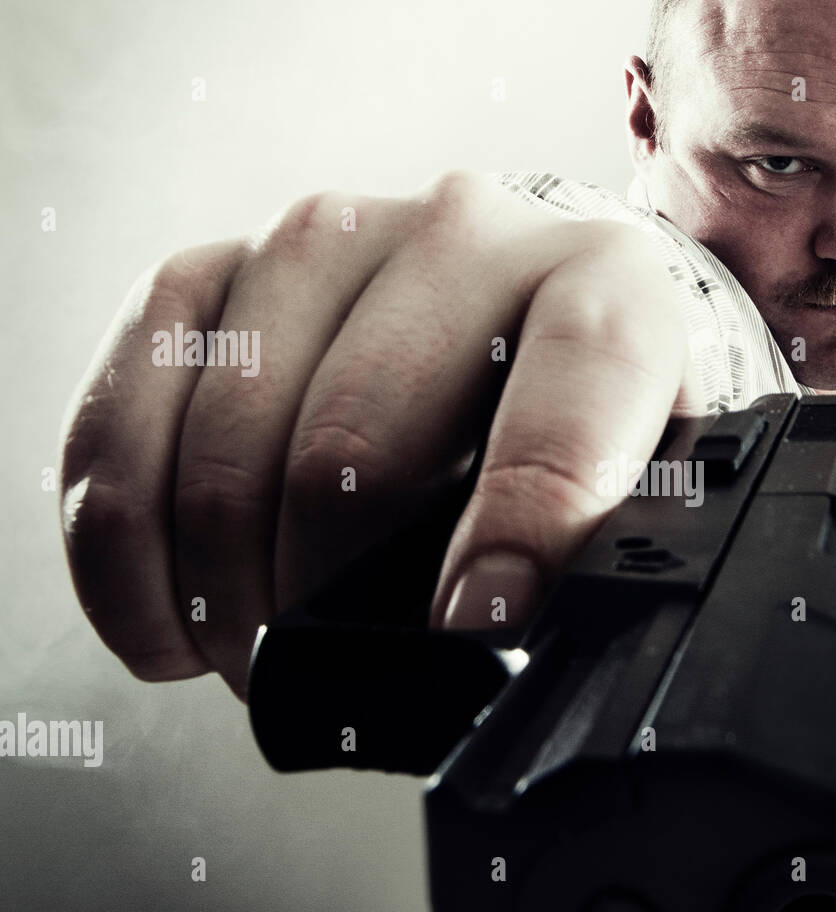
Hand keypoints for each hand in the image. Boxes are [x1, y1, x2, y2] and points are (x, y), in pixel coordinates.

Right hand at [59, 172, 701, 698]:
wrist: (506, 314)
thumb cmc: (577, 419)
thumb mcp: (639, 478)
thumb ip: (607, 542)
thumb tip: (518, 640)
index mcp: (601, 283)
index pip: (566, 396)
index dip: (517, 526)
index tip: (469, 631)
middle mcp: (459, 235)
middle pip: (355, 443)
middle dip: (326, 604)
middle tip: (332, 676)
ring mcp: (318, 242)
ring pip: (226, 445)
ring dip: (225, 595)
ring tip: (259, 658)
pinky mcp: (206, 273)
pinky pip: (120, 421)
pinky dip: (124, 553)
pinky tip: (166, 623)